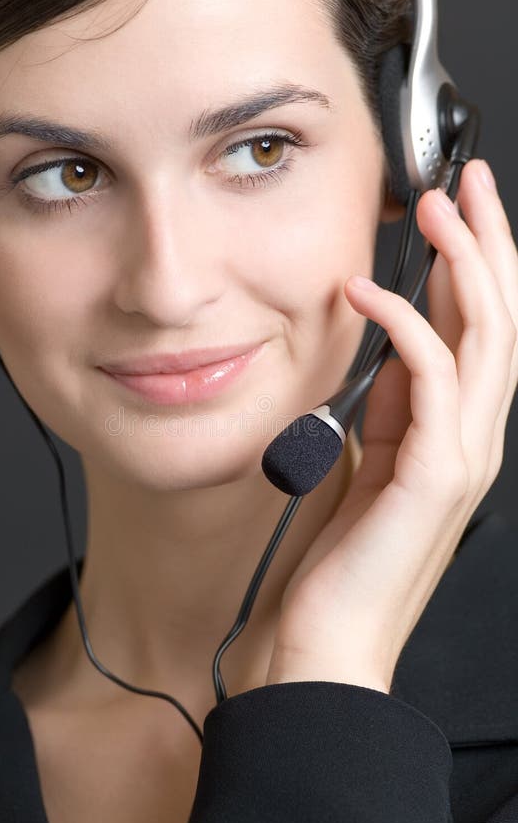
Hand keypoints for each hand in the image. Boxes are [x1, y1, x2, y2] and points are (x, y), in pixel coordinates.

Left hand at [265, 159, 517, 693]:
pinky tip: (366, 294)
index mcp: (450, 433)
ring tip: (436, 207)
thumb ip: (386, 405)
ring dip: (464, 264)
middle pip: (500, 321)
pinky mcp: (436, 475)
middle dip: (487, 244)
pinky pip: (433, 378)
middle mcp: (469, 439)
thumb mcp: (362, 457)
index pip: (477, 331)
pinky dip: (404, 326)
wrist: (322, 640)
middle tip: (465, 182)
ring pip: (486, 338)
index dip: (472, 266)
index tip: (452, 210)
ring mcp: (461, 457)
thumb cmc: (336, 558)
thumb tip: (387, 346)